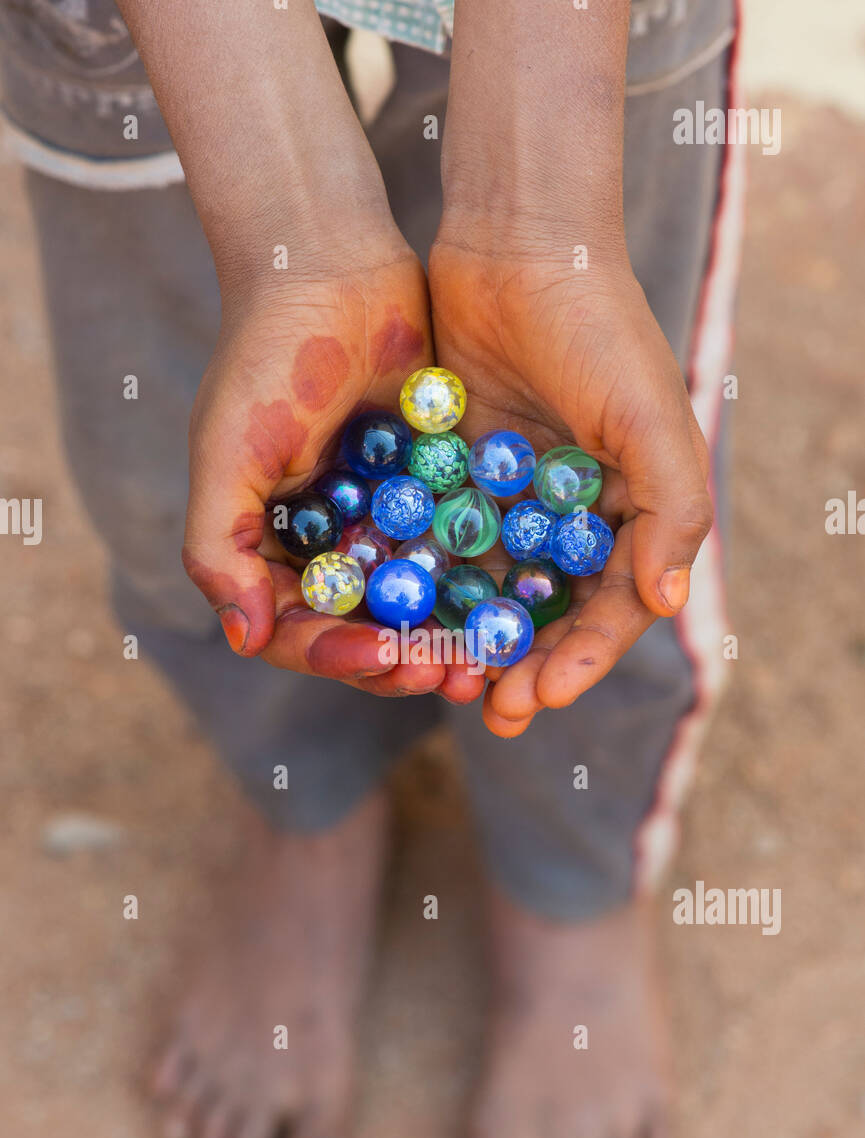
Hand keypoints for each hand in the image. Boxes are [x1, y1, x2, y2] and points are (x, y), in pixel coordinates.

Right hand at [183, 247, 483, 703]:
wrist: (331, 269)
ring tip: (489, 661)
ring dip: (450, 639)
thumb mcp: (227, 454)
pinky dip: (481, 585)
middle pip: (366, 633)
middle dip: (406, 662)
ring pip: (419, 606)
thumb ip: (221, 548)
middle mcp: (328, 551)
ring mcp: (383, 527)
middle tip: (452, 675)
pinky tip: (516, 605)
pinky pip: (459, 555)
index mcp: (273, 553)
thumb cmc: (265, 359)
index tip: (383, 657)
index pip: (300, 633)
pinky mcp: (434, 497)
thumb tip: (243, 641)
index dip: (339, 656)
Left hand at [428, 238, 713, 735]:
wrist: (519, 244)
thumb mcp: (649, 413)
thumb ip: (670, 506)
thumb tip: (667, 603)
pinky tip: (405, 624)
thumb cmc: (600, 327)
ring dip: (473, 643)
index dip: (584, 659)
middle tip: (494, 711)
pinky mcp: (458, 477)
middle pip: (551, 614)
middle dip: (525, 667)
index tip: (542, 695)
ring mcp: (513, 500)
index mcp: (630, 510)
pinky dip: (432, 588)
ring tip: (447, 685)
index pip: (614, 607)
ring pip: (493, 592)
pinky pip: (445, 547)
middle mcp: (572, 516)